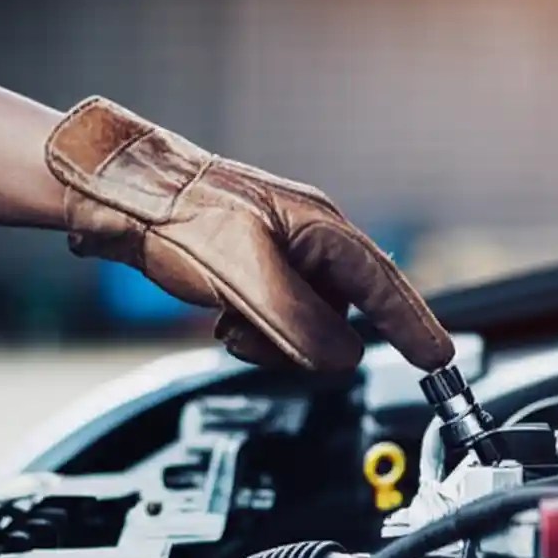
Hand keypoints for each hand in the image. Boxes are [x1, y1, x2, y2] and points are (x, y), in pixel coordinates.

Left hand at [45, 97, 453, 371]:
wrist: (116, 197)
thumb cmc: (178, 215)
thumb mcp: (248, 276)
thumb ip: (304, 325)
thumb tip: (341, 360)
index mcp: (322, 231)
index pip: (385, 289)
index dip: (416, 327)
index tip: (441, 359)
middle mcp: (310, 240)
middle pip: (340, 318)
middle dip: (303, 340)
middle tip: (255, 333)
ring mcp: (282, 253)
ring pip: (304, 325)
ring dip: (269, 337)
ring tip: (228, 321)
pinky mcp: (253, 267)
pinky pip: (274, 319)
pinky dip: (251, 331)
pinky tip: (220, 317)